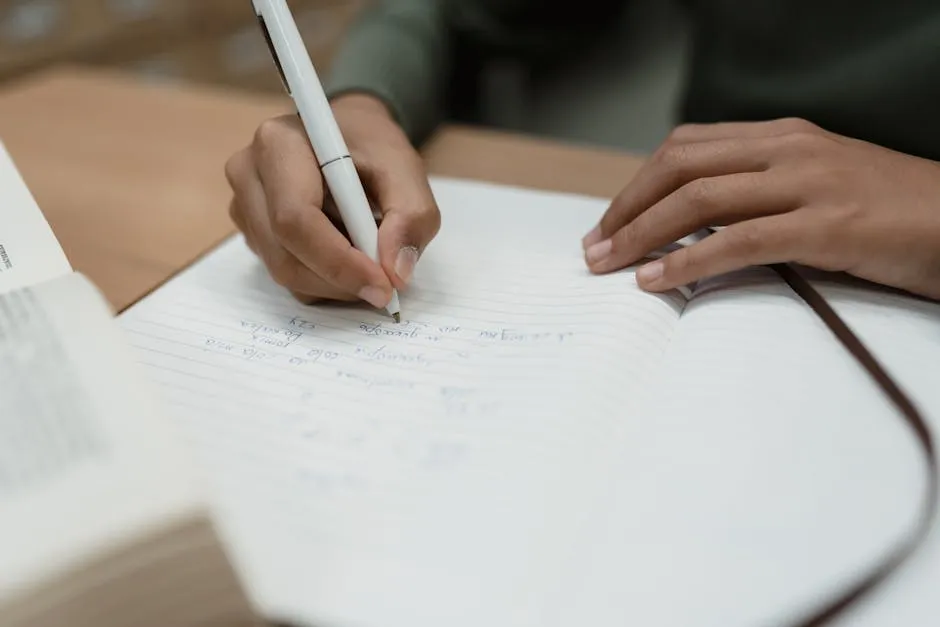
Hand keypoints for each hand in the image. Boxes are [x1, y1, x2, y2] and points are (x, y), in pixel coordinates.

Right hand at [224, 93, 440, 306]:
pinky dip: (323, 278)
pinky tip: (347, 251)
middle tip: (385, 285)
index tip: (382, 285)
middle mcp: (248, 174)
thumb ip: (411, 218)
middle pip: (285, 255)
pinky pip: (285, 272)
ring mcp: (243, 205)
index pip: (295, 220)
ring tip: (368, 256)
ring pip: (284, 271)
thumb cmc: (374, 147)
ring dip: (334, 282)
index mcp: (278, 144)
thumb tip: (396, 272)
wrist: (351, 135)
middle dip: (340, 281)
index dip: (338, 262)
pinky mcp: (251, 230)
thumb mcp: (407, 172)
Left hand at [581, 118, 939, 299]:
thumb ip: (762, 191)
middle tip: (594, 248)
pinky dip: (686, 262)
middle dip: (625, 209)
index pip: (686, 148)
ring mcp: (807, 184)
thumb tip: (697, 226)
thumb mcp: (818, 184)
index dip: (637, 184)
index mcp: (782, 137)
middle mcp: (788, 149)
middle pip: (679, 168)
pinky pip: (736, 241)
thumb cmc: (892, 212)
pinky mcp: (826, 226)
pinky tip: (656, 280)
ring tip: (607, 265)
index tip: (609, 221)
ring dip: (641, 234)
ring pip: (698, 200)